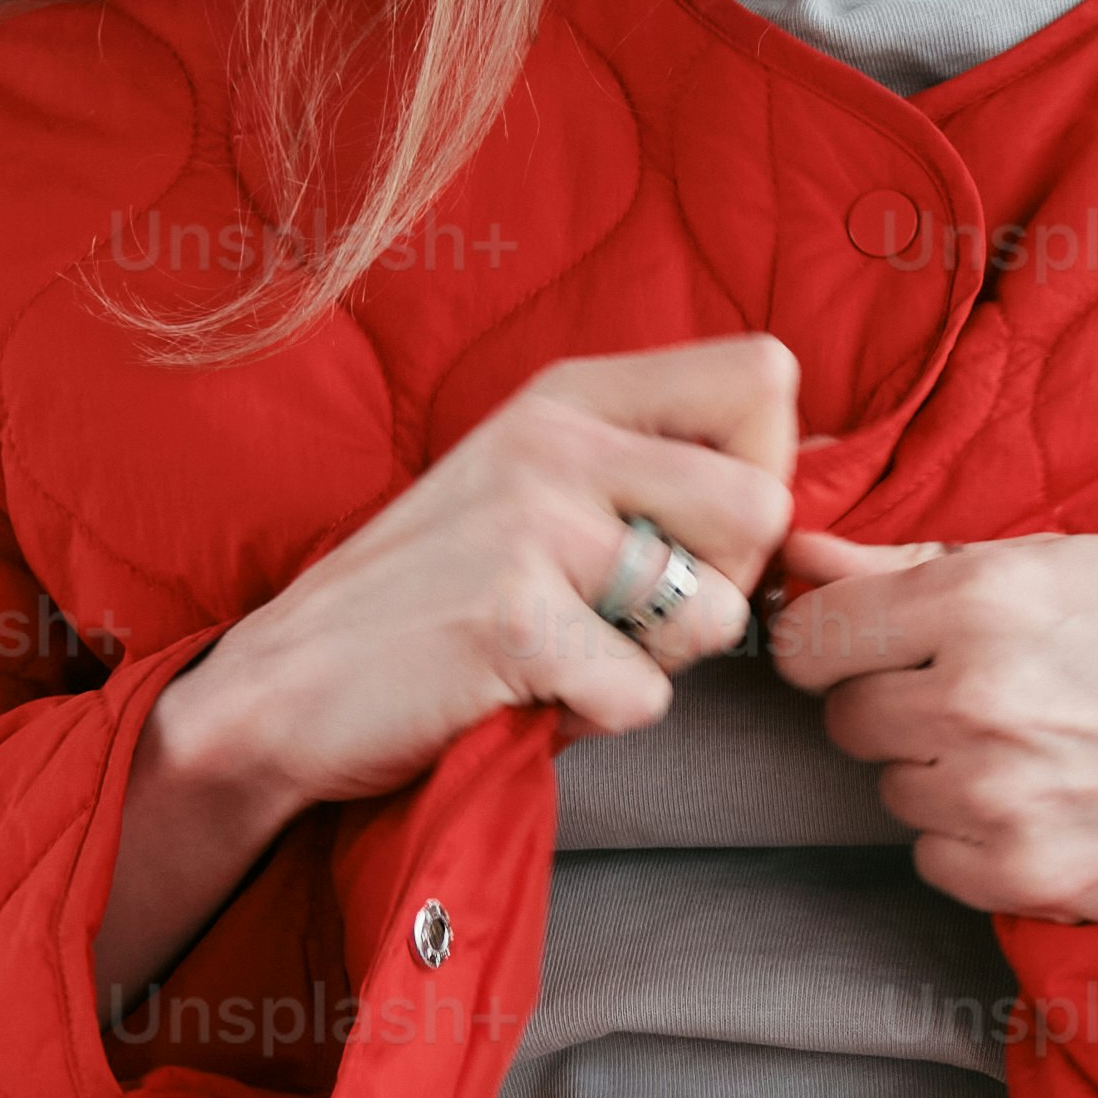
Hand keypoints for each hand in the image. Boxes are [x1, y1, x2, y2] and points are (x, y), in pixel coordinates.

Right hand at [99, 337, 802, 1021]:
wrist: (283, 686)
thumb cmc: (432, 598)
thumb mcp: (536, 485)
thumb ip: (653, 464)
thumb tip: (814, 463)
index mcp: (571, 394)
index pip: (765, 375)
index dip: (766, 468)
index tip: (694, 531)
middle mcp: (556, 438)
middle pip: (764, 504)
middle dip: (722, 589)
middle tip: (629, 618)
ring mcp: (531, 524)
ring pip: (716, 611)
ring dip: (659, 664)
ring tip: (568, 652)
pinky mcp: (511, 619)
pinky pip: (644, 698)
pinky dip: (596, 721)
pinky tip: (526, 693)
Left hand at [761, 530, 1097, 924]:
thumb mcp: (1054, 563)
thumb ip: (907, 564)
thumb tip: (793, 557)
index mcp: (978, 600)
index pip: (807, 641)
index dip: (829, 645)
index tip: (866, 650)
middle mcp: (976, 699)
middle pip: (846, 720)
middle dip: (895, 705)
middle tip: (986, 695)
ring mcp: (999, 797)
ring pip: (891, 791)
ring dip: (940, 773)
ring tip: (1034, 747)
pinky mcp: (1026, 877)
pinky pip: (934, 860)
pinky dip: (972, 840)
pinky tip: (1044, 803)